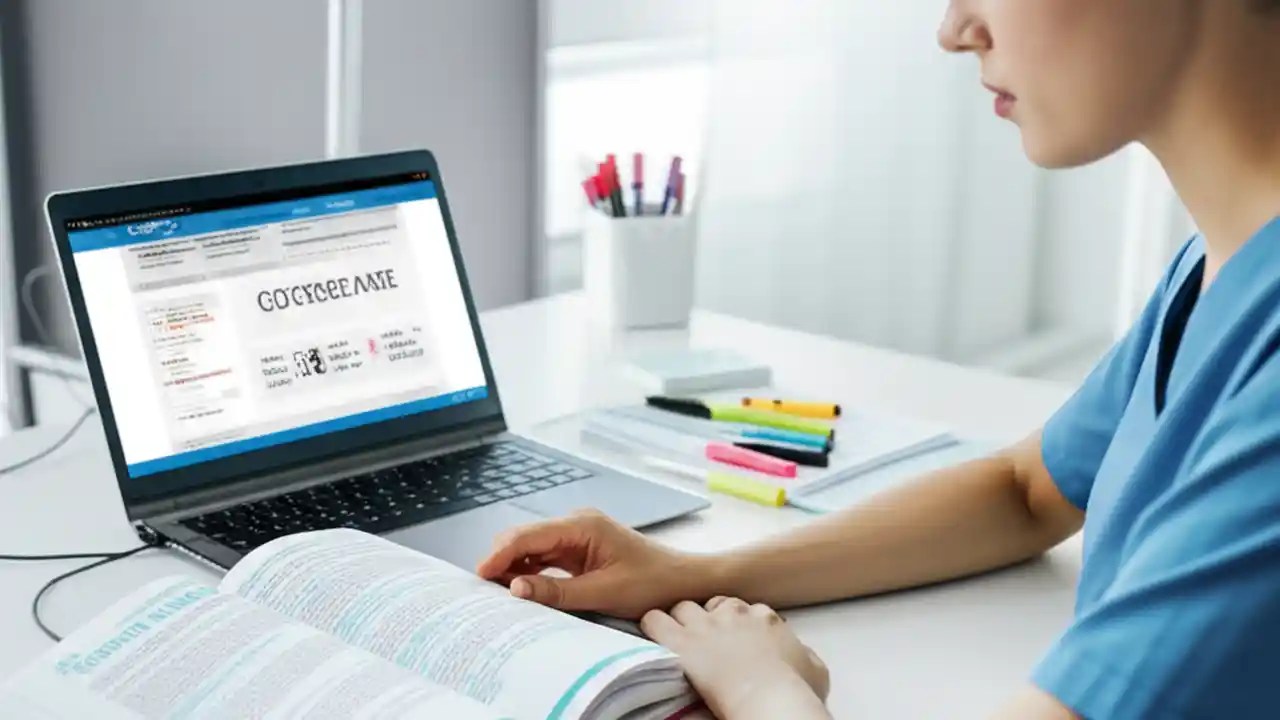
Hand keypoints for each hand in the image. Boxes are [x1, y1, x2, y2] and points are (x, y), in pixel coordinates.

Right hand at [476, 509, 713, 618]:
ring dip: (513, 568)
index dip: (500, 554)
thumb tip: (515, 590)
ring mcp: (576, 536)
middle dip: (501, 559)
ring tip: (495, 592)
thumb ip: (557, 592)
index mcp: (582, 525)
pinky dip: (529, 572)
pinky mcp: (577, 551)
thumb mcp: (603, 592)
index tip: (479, 575)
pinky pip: (544, 558)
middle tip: (482, 588)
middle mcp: (575, 524)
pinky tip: (519, 590)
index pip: (529, 535)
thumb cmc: (651, 582)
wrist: (682, 580)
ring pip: (531, 548)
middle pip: (524, 538)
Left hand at [642, 597, 830, 719]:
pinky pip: (654, 620)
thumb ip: (807, 655)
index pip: (745, 609)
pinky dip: (652, 626)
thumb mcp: (816, 669)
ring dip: (679, 620)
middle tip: (704, 638)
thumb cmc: (794, 690)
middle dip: (707, 618)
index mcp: (765, 619)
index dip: (736, 623)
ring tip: (676, 637)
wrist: (770, 698)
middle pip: (712, 604)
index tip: (733, 638)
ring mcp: (706, 625)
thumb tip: (805, 656)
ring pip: (683, 607)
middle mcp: (734, 614)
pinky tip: (652, 637)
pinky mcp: (681, 642)